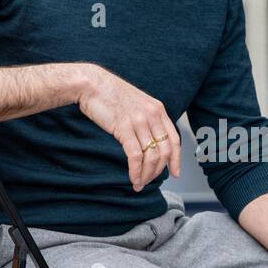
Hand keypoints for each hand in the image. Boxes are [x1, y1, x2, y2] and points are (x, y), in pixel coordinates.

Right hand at [78, 66, 181, 191]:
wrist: (91, 83)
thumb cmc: (110, 94)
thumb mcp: (136, 103)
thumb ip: (146, 118)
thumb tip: (149, 139)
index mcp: (158, 109)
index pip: (174, 139)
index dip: (176, 159)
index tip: (175, 173)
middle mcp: (152, 115)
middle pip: (164, 151)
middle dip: (158, 171)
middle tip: (149, 182)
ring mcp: (139, 121)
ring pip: (151, 156)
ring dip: (146, 174)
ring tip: (139, 184)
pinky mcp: (124, 128)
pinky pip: (135, 156)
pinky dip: (136, 171)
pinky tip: (133, 178)